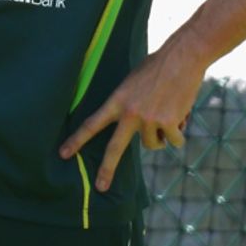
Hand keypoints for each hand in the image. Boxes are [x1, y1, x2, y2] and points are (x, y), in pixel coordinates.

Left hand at [59, 34, 205, 191]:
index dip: (76, 140)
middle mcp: (130, 113)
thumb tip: (140, 130)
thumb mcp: (133, 82)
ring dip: (161, 137)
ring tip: (168, 116)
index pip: (92, 123)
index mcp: (118, 101)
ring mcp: (150, 119)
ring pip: (153, 145)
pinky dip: (179, 134)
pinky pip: (174, 141)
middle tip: (100, 187)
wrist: (182, 57)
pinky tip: (182, 115)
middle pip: (115, 148)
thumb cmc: (158, 66)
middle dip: (107, 169)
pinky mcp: (170, 122)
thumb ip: (129, 105)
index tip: (63, 153)